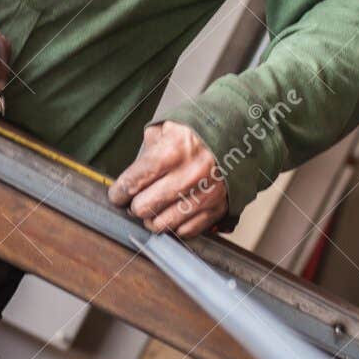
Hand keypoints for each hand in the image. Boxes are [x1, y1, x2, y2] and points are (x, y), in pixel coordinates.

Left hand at [108, 120, 226, 237]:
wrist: (241, 134)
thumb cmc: (200, 131)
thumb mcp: (169, 127)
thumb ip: (146, 151)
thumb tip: (130, 178)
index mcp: (173, 151)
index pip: (133, 181)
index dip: (119, 192)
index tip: (117, 195)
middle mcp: (189, 175)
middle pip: (145, 207)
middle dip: (134, 206)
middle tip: (135, 201)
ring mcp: (204, 195)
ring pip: (163, 224)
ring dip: (152, 219)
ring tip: (153, 209)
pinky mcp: (217, 209)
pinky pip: (186, 231)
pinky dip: (175, 226)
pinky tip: (173, 214)